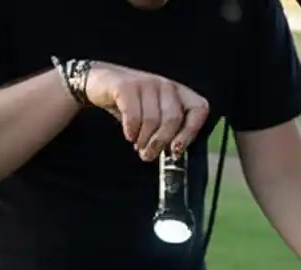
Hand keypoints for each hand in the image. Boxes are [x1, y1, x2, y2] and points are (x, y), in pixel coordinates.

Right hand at [84, 62, 209, 161]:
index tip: (176, 151)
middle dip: (161, 142)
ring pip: (153, 119)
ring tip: (138, 146)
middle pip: (174, 119)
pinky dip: (131, 130)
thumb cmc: (133, 105)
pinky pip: (133, 115)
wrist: (100, 82)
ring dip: (144, 140)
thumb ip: (168, 131)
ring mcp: (147, 82)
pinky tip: (128, 135)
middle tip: (148, 155)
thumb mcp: (155, 115)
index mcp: (180, 93)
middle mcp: (167, 85)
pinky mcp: (126, 86)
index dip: (190, 132)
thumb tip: (174, 156)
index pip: (200, 109)